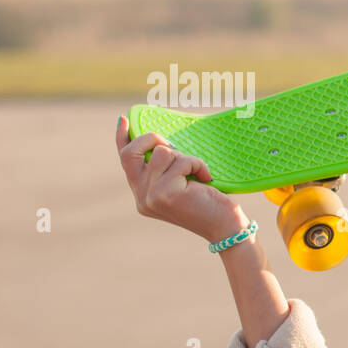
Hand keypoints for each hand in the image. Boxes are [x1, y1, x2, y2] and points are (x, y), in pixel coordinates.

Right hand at [115, 115, 247, 243]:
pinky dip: (197, 164)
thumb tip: (158, 143)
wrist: (225, 228)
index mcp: (143, 194)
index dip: (121, 138)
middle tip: (173, 144)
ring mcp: (150, 196)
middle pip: (130, 153)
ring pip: (162, 153)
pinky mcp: (165, 193)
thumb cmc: (209, 204)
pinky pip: (180, 161)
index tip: (123, 119)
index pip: (126, 162)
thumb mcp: (181, 186)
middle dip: (150, 139)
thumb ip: (164, 171)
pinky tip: (206, 179)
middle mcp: (141, 197)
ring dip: (184, 157)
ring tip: (198, 173)